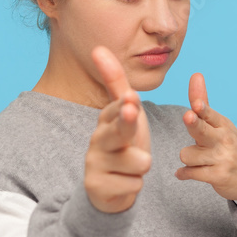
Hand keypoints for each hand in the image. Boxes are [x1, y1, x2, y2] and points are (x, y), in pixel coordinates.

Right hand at [83, 46, 151, 213]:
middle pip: (117, 132)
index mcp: (106, 120)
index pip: (118, 110)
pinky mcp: (97, 187)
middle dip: (125, 122)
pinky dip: (135, 185)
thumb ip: (115, 83)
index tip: (131, 98)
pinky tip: (125, 183)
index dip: (126, 106)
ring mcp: (94, 164)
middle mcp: (97, 140)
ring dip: (142, 165)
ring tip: (134, 167)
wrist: (108, 189)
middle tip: (132, 111)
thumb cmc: (121, 145)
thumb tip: (98, 48)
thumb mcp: (124, 114)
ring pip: (135, 162)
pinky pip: (133, 185)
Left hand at [174, 72, 236, 200]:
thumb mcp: (220, 124)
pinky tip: (184, 173)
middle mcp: (223, 140)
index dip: (202, 108)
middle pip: (202, 130)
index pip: (210, 114)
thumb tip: (196, 74)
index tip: (196, 104)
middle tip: (188, 116)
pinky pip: (190, 172)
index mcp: (223, 125)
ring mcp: (222, 159)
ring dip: (188, 159)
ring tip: (199, 161)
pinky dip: (184, 174)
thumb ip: (203, 103)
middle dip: (194, 123)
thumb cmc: (229, 146)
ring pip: (187, 155)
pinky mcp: (218, 176)